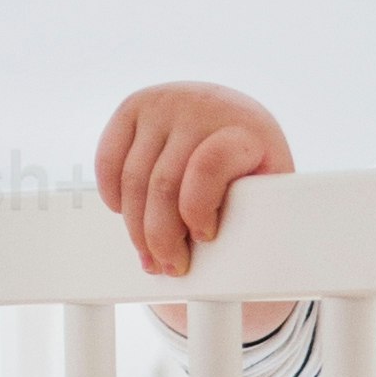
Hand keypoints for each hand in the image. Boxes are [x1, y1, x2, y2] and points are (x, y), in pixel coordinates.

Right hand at [97, 83, 294, 275]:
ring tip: (150, 253)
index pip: (208, 167)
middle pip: (163, 184)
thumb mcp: (267, 186)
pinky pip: (109, 159)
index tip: (204, 236)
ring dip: (136, 227)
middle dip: (162, 238)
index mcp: (244, 128)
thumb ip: (252, 215)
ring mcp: (163, 103)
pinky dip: (112, 194)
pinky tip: (125, 212)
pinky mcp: (134, 107)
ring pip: (133, 180)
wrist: (237, 115)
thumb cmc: (253, 163)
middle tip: (170, 266)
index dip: (199, 209)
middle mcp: (201, 107)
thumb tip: (229, 273)